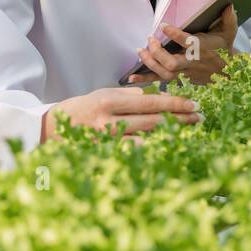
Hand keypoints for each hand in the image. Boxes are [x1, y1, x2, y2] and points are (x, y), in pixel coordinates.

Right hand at [40, 87, 201, 142]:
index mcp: (109, 102)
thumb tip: (155, 95)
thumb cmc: (81, 109)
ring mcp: (107, 142)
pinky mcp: (106, 155)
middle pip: (153, 121)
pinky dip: (154, 150)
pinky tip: (169, 147)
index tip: (193, 104)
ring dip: (171, 135)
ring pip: (147, 139)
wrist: (51, 130)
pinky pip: (135, 154)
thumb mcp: (103, 94)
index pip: (149, 102)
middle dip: (180, 119)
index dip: (174, 104)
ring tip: (191, 132)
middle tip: (200, 117)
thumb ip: (128, 95)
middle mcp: (109, 122)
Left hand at [127, 4, 237, 86]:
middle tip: (149, 40)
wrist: (229, 75)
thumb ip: (229, 19)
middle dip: (158, 52)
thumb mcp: (229, 33)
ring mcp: (184, 73)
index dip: (175, 34)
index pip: (188, 43)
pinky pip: (160, 81)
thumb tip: (229, 5)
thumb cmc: (225, 51)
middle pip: (172, 62)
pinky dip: (145, 79)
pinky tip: (131, 77)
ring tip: (140, 50)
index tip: (163, 25)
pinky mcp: (179, 80)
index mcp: (203, 49)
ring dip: (150, 62)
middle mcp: (192, 63)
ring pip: (164, 72)